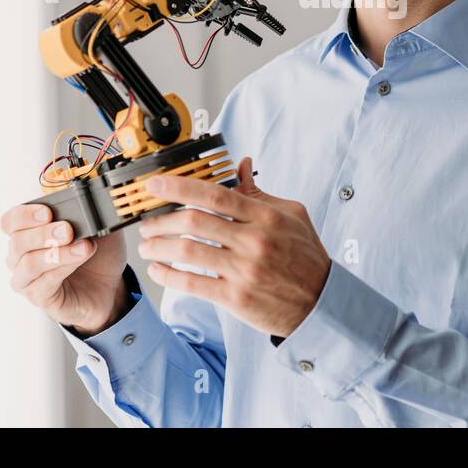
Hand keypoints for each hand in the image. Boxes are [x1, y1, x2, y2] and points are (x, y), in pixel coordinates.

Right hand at [1, 201, 129, 335]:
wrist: (109, 286)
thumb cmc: (96, 256)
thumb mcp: (96, 227)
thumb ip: (87, 212)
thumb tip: (89, 196)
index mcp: (28, 233)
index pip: (10, 221)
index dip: (24, 215)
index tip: (47, 212)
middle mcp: (21, 256)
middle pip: (17, 242)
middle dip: (44, 233)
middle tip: (69, 230)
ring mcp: (28, 279)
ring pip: (29, 264)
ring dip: (57, 253)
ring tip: (83, 246)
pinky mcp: (39, 297)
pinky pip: (44, 283)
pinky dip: (63, 268)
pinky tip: (79, 259)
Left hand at [135, 156, 331, 336]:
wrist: (320, 302)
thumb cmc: (305, 257)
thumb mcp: (291, 215)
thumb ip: (259, 193)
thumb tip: (241, 166)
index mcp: (265, 217)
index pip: (215, 195)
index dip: (180, 186)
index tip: (157, 183)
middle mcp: (253, 241)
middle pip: (195, 221)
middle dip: (162, 219)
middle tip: (147, 220)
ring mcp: (243, 270)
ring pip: (188, 252)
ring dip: (159, 246)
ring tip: (147, 245)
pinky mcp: (235, 297)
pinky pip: (192, 283)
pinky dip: (169, 275)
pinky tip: (158, 269)